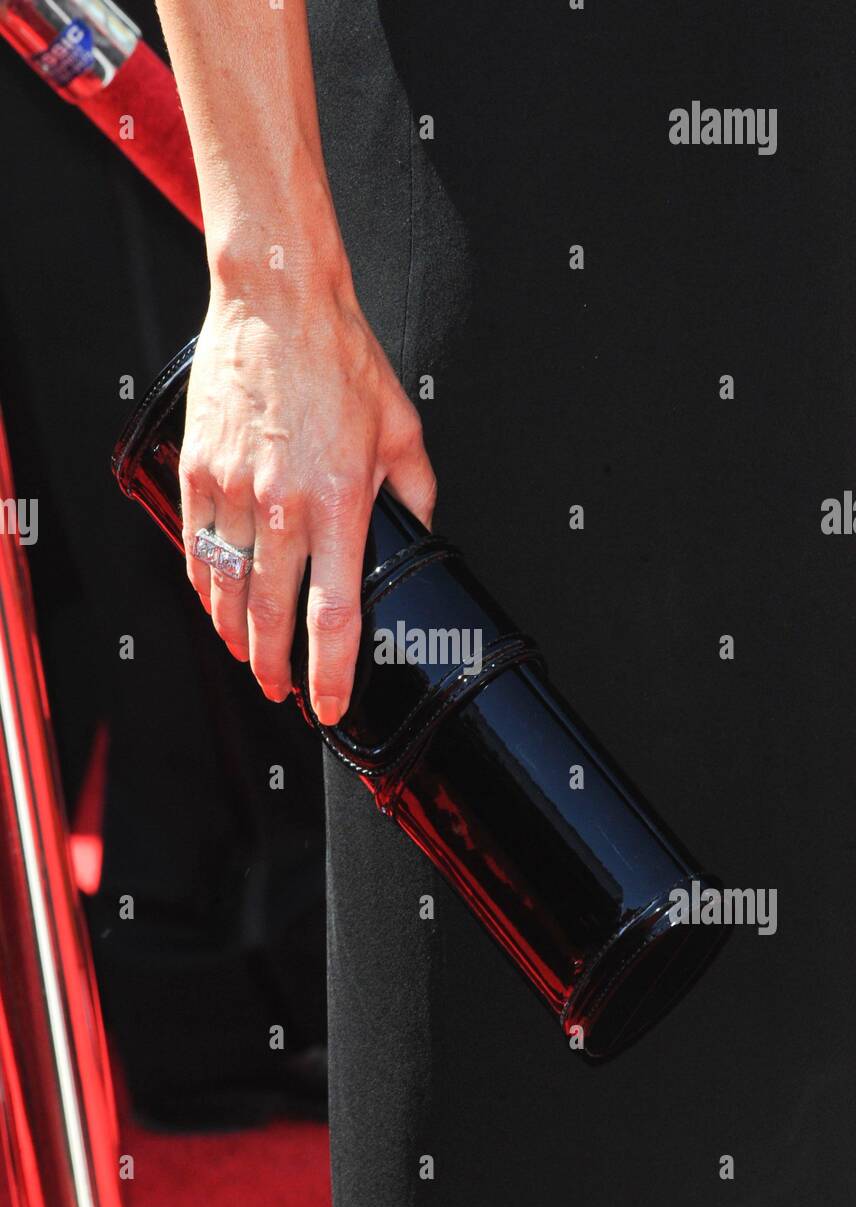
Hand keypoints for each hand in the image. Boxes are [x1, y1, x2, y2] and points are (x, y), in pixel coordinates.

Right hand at [179, 276, 435, 721]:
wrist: (276, 302)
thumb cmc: (339, 359)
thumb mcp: (401, 431)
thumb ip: (414, 496)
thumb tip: (422, 536)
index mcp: (339, 502)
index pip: (331, 615)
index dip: (329, 673)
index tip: (326, 705)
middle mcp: (281, 506)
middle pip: (269, 617)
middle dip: (275, 667)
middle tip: (282, 689)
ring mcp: (232, 491)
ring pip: (225, 592)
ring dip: (235, 637)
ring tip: (250, 657)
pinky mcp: (198, 474)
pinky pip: (197, 551)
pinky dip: (205, 589)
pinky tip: (216, 606)